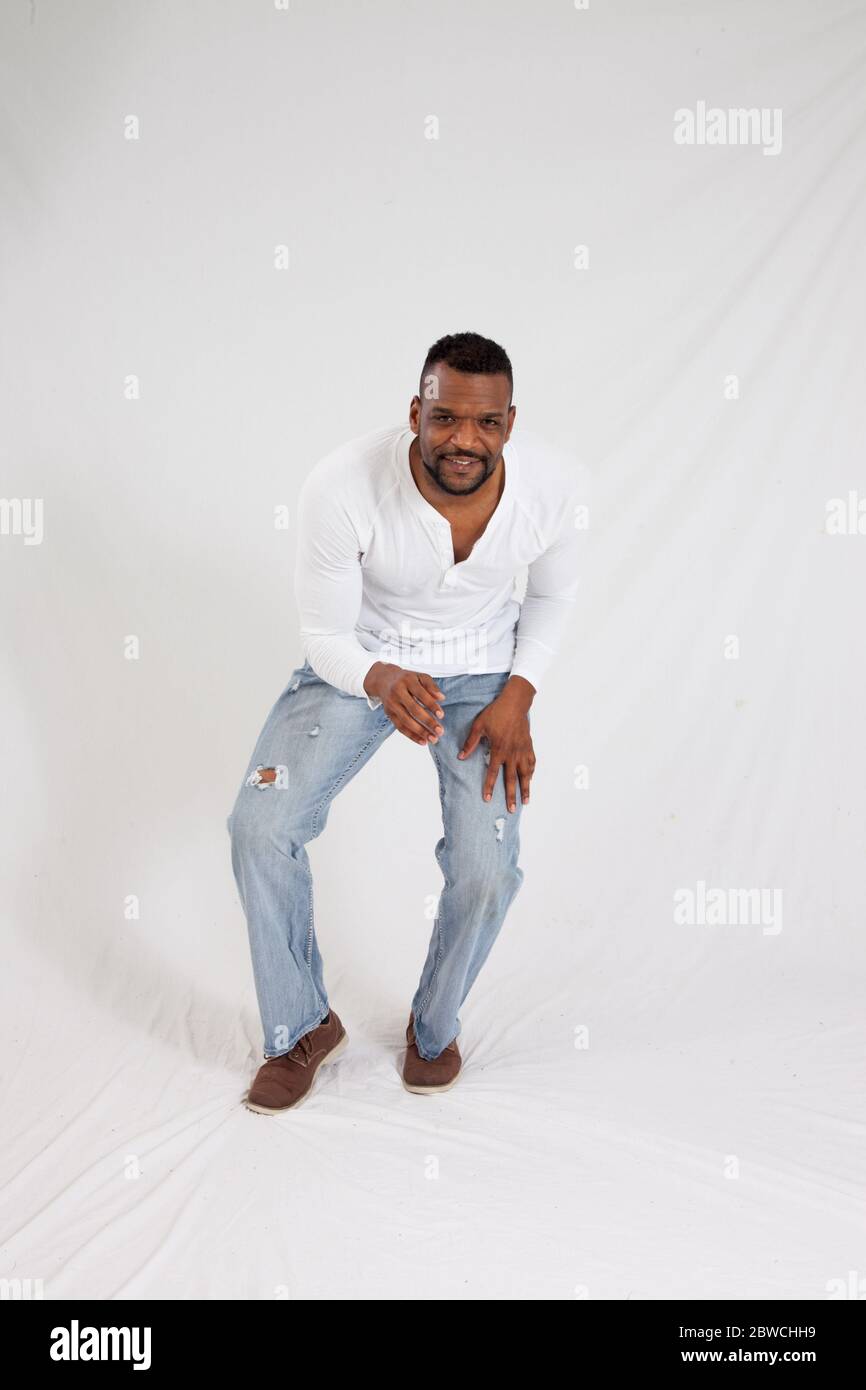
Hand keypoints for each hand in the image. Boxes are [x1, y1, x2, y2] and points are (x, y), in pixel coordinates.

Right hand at [364, 662, 444, 745]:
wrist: (384, 680)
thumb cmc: (407, 679)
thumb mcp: (420, 676)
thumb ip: (431, 686)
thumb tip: (441, 698)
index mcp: (407, 681)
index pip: (421, 694)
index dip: (431, 705)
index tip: (441, 715)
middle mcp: (397, 692)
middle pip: (413, 709)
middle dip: (428, 722)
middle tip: (440, 731)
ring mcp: (392, 704)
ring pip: (406, 721)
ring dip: (420, 732)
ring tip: (433, 739)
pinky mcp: (389, 714)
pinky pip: (400, 727)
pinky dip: (411, 736)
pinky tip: (423, 742)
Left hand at [458, 684, 534, 810]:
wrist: (514, 703)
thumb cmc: (496, 713)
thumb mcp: (479, 726)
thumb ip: (470, 743)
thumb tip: (461, 756)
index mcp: (499, 750)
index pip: (493, 773)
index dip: (490, 787)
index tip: (488, 799)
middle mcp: (512, 753)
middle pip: (511, 779)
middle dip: (511, 796)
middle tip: (511, 810)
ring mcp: (522, 750)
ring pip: (525, 774)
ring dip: (525, 788)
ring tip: (526, 801)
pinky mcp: (529, 746)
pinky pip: (532, 763)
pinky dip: (531, 772)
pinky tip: (530, 780)